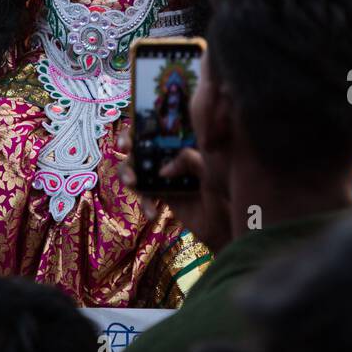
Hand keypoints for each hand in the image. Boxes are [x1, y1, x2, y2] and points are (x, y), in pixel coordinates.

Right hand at [115, 128, 231, 254]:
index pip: (163, 125)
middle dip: (129, 142)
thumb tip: (163, 169)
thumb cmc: (226, 194)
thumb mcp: (210, 172)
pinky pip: (146, 195)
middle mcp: (174, 154)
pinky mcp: (163, 195)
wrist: (226, 229)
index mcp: (187, 141)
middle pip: (145, 143)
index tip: (134, 128)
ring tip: (131, 182)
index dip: (144, 122)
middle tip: (125, 148)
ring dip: (129, 172)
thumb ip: (190, 161)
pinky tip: (153, 213)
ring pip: (140, 168)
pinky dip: (145, 203)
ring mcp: (167, 174)